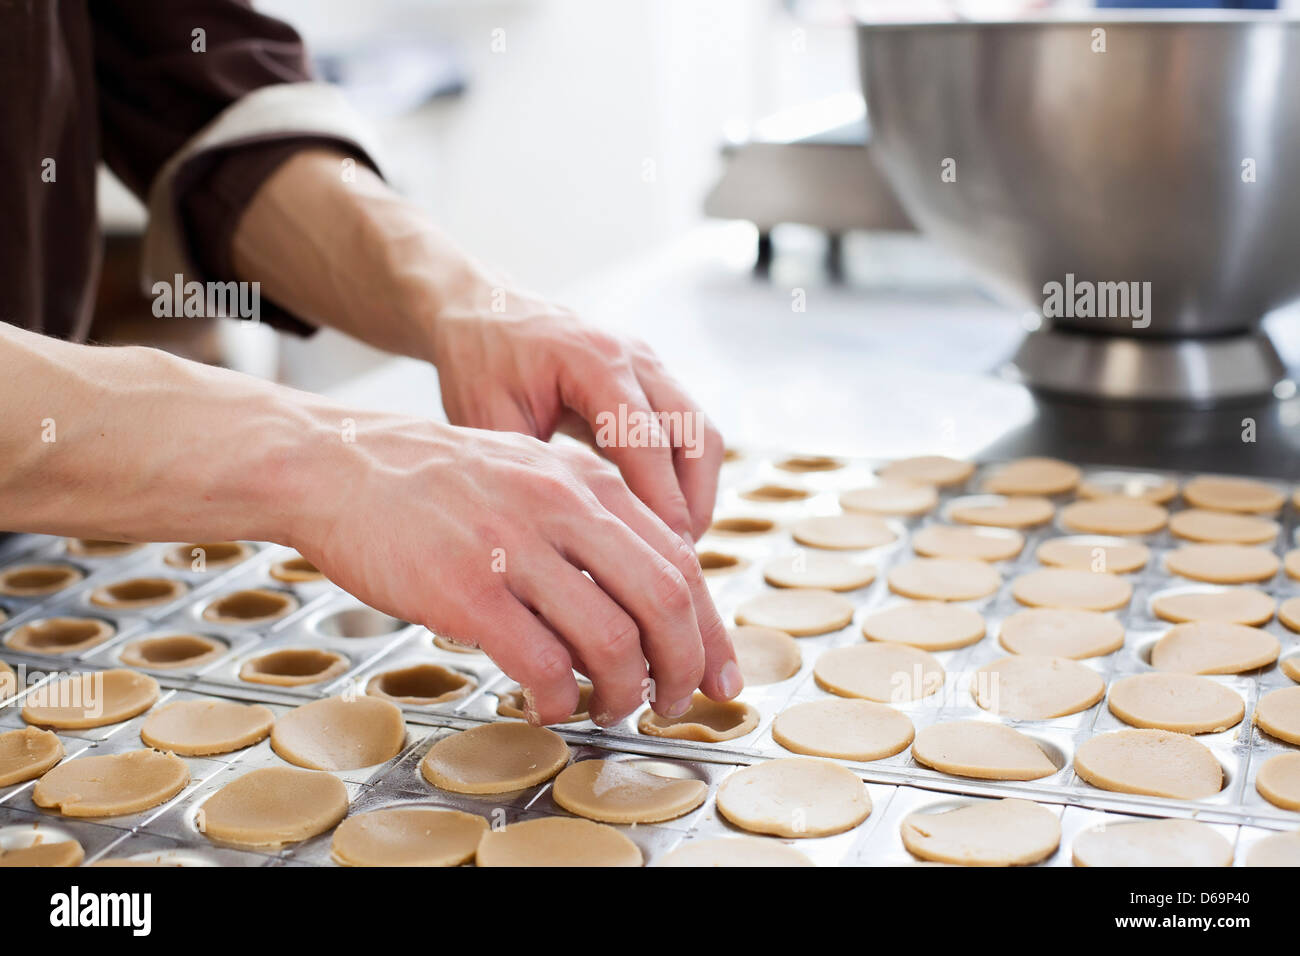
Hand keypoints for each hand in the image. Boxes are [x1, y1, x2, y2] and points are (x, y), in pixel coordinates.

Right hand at [293, 417, 740, 725]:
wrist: (341, 465)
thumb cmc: (438, 483)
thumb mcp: (533, 473)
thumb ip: (592, 522)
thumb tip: (647, 600)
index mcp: (590, 481)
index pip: (682, 562)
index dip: (711, 629)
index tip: (720, 676)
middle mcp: (565, 506)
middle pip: (664, 601)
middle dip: (684, 668)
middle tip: (675, 704)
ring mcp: (517, 547)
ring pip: (613, 639)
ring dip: (625, 691)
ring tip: (612, 708)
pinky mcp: (469, 590)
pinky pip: (543, 664)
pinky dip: (560, 699)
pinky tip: (550, 705)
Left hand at [430, 296, 723, 541]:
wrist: (485, 311)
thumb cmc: (480, 362)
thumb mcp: (486, 419)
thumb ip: (528, 475)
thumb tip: (559, 546)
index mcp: (593, 360)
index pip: (646, 440)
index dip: (661, 502)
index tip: (664, 554)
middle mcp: (634, 357)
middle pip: (697, 435)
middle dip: (694, 502)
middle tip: (676, 560)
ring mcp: (650, 365)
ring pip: (703, 434)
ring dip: (697, 492)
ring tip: (672, 546)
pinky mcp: (652, 380)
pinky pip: (688, 431)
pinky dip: (684, 476)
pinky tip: (658, 519)